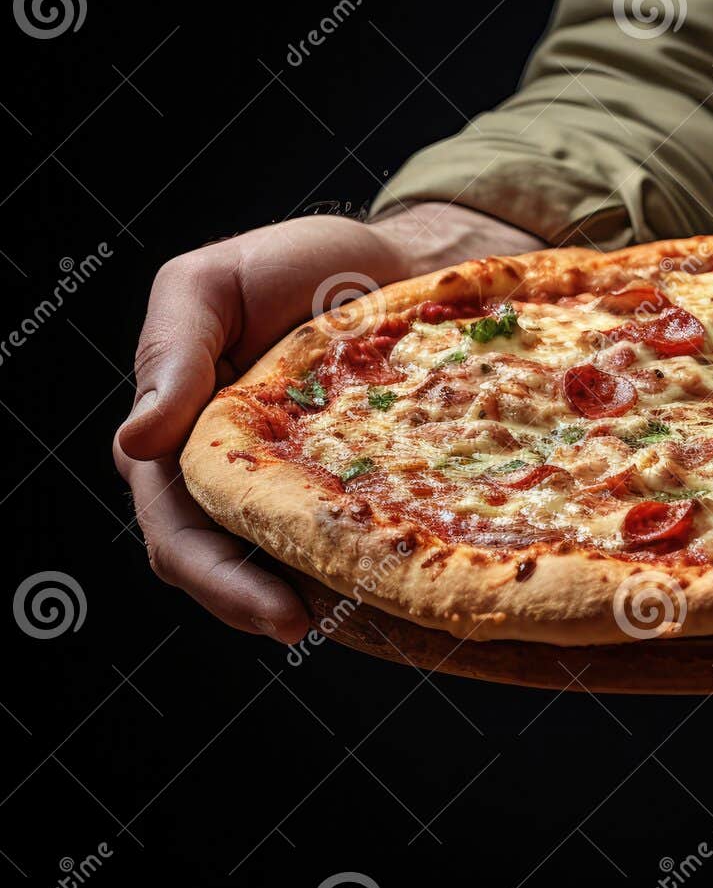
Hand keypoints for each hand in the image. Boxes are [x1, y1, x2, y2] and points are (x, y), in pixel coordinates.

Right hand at [114, 204, 539, 642]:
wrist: (400, 259)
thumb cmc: (299, 265)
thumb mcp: (212, 284)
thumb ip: (171, 353)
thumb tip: (137, 439)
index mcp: (181, 436)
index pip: (174, 525)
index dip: (213, 576)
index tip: (272, 610)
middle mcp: (231, 473)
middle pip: (220, 562)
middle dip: (253, 604)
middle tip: (304, 628)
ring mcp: (293, 485)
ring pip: (284, 564)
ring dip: (312, 598)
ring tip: (360, 622)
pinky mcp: (355, 486)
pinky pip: (350, 541)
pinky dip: (362, 568)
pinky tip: (399, 589)